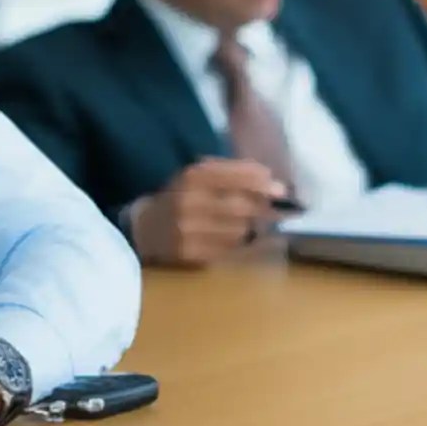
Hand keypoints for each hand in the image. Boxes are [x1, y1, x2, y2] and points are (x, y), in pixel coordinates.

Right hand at [131, 158, 285, 266]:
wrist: (144, 229)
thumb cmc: (180, 198)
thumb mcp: (198, 176)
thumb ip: (232, 172)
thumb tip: (270, 178)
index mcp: (192, 177)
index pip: (236, 177)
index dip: (262, 184)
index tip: (282, 190)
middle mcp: (189, 202)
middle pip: (241, 206)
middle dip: (264, 209)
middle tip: (280, 212)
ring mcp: (188, 230)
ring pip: (238, 231)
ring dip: (251, 228)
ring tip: (249, 225)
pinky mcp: (190, 253)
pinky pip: (228, 249)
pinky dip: (238, 244)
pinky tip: (233, 239)